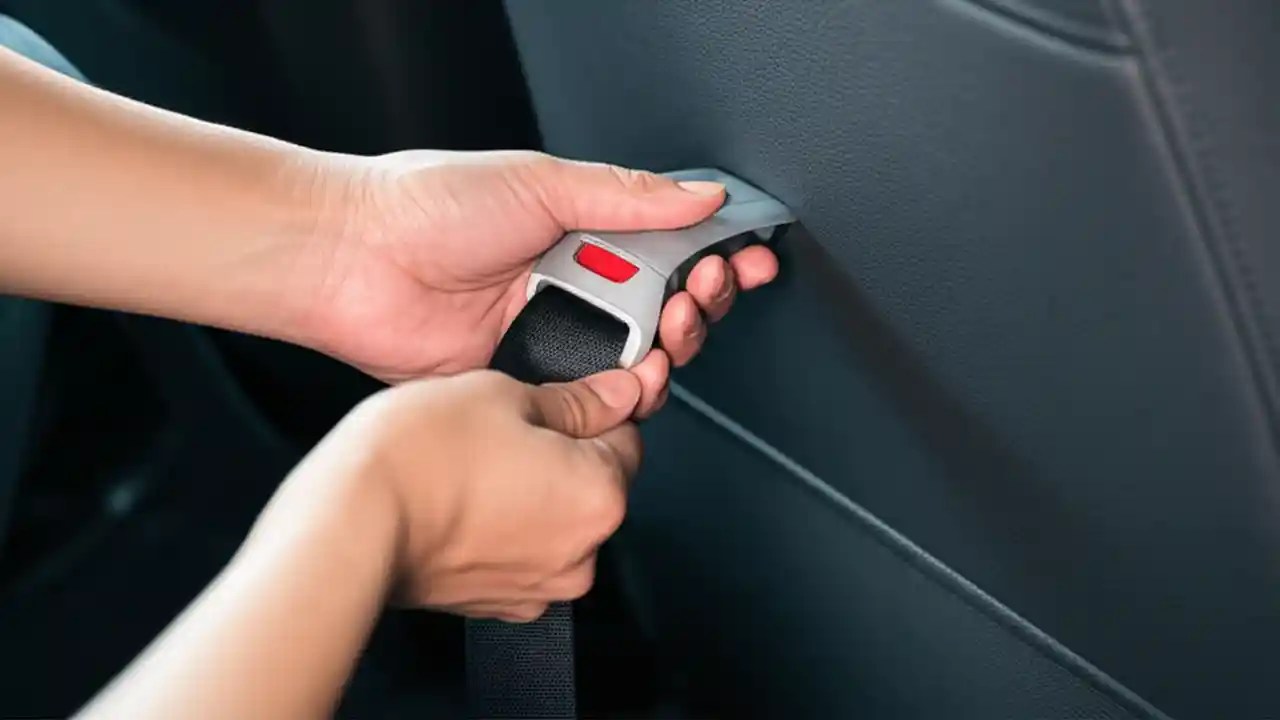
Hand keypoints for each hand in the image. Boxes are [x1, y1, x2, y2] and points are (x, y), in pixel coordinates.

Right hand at [297, 367, 643, 621]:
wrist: (351, 524)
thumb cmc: (419, 457)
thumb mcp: (505, 394)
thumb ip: (576, 400)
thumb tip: (619, 393)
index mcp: (601, 495)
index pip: (627, 438)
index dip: (594, 409)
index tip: (562, 398)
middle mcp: (582, 553)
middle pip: (592, 484)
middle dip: (560, 454)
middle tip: (502, 428)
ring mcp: (539, 587)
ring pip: (554, 521)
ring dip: (530, 493)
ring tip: (472, 465)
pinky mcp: (497, 605)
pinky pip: (519, 554)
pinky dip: (501, 529)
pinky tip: (460, 502)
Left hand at [306, 150, 778, 415]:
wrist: (352, 260)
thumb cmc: (427, 207)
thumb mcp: (542, 182)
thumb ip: (628, 196)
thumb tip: (701, 194)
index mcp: (580, 226)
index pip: (668, 244)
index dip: (715, 255)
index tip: (747, 261)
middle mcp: (570, 280)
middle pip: (665, 306)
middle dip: (699, 304)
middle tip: (699, 294)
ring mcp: (550, 331)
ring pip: (636, 357)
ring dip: (668, 350)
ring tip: (665, 333)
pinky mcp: (526, 378)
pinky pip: (589, 396)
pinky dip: (618, 394)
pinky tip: (628, 378)